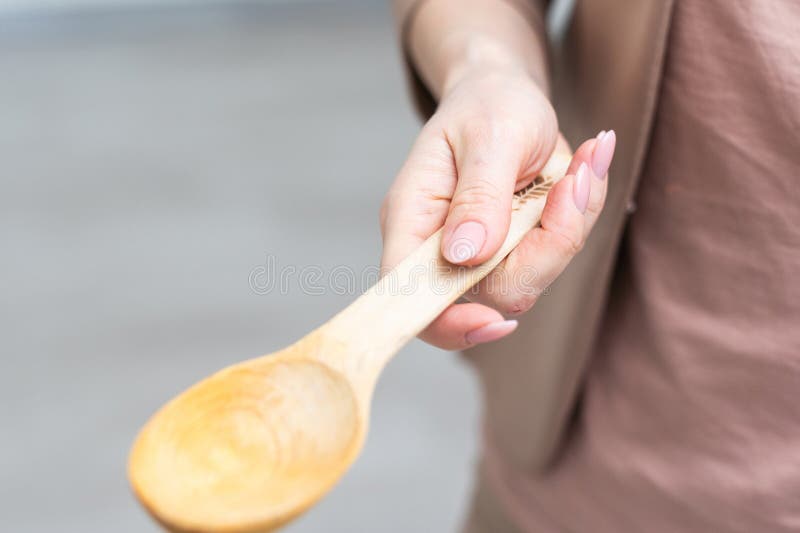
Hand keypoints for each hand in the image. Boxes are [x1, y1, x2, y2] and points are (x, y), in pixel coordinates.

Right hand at [380, 69, 615, 349]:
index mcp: (413, 218)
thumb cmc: (487, 104)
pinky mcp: (515, 249)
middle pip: (491, 294)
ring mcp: (481, 252)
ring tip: (584, 162)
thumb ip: (480, 195)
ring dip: (572, 223)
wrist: (505, 93)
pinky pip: (557, 253)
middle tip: (576, 181)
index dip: (447, 321)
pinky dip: (582, 213)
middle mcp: (441, 246)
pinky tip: (585, 165)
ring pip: (534, 277)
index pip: (412, 293)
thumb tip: (465, 255)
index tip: (495, 321)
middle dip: (547, 249)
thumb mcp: (489, 135)